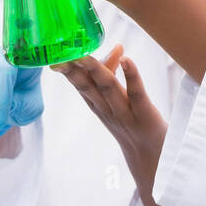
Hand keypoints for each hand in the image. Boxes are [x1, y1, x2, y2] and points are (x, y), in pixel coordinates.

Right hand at [55, 45, 168, 166]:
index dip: (67, 69)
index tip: (54, 53)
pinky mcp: (145, 114)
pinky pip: (136, 93)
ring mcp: (125, 113)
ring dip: (95, 71)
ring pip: (108, 89)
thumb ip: (115, 75)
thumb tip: (117, 47)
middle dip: (73, 69)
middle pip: (87, 87)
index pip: (80, 84)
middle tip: (60, 52)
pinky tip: (126, 59)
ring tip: (84, 54)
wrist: (152, 158)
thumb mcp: (118, 100)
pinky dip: (131, 75)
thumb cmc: (134, 122)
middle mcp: (107, 110)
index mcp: (98, 106)